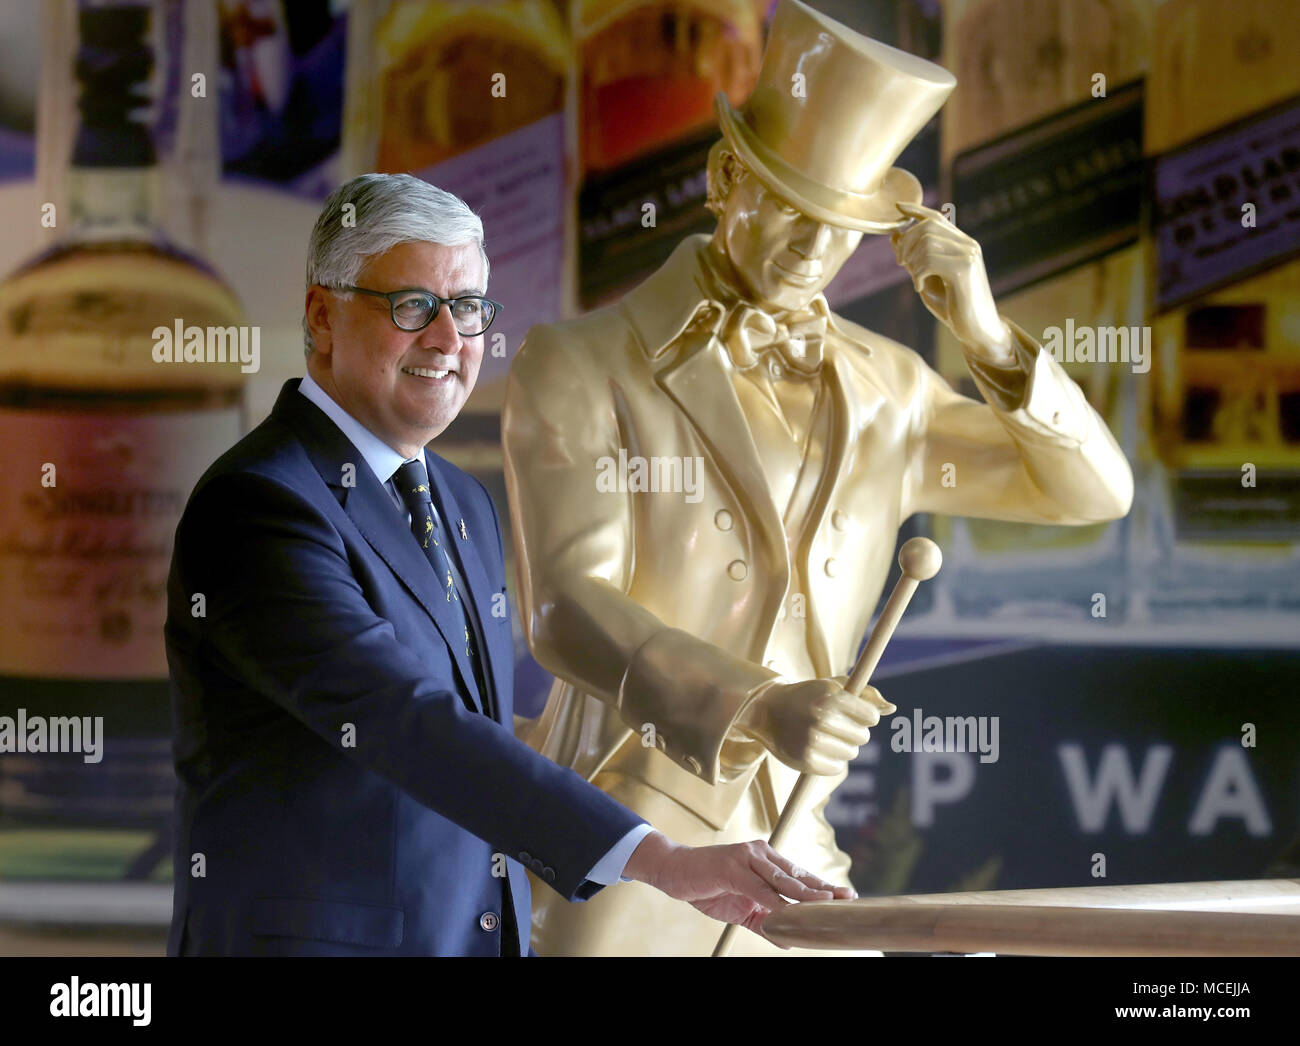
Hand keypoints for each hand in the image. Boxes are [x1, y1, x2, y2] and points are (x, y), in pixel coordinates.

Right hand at [621, 831, 855, 942]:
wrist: (675, 873)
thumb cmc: (708, 885)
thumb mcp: (741, 907)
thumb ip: (764, 921)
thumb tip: (787, 939)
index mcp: (765, 861)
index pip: (800, 875)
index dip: (822, 887)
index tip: (845, 896)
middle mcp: (760, 854)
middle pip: (798, 876)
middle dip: (822, 889)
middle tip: (845, 898)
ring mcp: (747, 858)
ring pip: (782, 880)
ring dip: (804, 894)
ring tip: (824, 904)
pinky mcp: (732, 867)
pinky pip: (758, 889)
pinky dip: (773, 903)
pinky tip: (786, 914)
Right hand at [734, 676, 892, 774]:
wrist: (769, 711)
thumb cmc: (809, 696)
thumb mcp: (834, 687)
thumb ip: (866, 694)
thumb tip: (892, 708)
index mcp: (831, 698)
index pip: (871, 717)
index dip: (865, 715)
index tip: (854, 713)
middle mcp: (821, 720)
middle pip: (863, 737)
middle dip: (855, 731)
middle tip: (837, 724)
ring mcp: (812, 742)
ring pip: (852, 753)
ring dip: (844, 746)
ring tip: (825, 735)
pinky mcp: (806, 761)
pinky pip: (837, 767)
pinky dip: (832, 760)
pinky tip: (819, 748)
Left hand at [891, 201, 1013, 364]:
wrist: (976, 330)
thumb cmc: (952, 305)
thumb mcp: (927, 278)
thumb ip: (914, 258)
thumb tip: (895, 236)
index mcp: (961, 243)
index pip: (935, 218)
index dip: (915, 210)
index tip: (897, 208)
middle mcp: (967, 244)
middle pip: (926, 227)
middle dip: (906, 243)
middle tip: (901, 264)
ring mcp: (968, 254)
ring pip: (926, 243)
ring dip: (912, 263)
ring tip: (916, 280)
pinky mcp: (964, 269)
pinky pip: (930, 260)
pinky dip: (918, 274)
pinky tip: (920, 287)